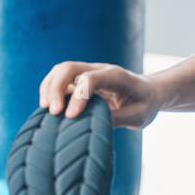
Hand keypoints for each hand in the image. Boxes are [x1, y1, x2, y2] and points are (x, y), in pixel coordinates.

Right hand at [38, 61, 161, 128]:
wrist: (149, 92)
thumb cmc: (145, 104)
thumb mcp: (138, 116)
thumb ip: (117, 119)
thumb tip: (92, 126)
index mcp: (117, 76)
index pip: (91, 79)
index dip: (78, 96)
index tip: (71, 117)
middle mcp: (100, 70)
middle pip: (69, 68)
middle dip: (56, 88)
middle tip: (52, 112)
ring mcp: (88, 72)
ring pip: (60, 71)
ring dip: (49, 88)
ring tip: (45, 110)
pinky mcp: (80, 80)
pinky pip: (60, 80)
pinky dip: (50, 92)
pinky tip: (48, 110)